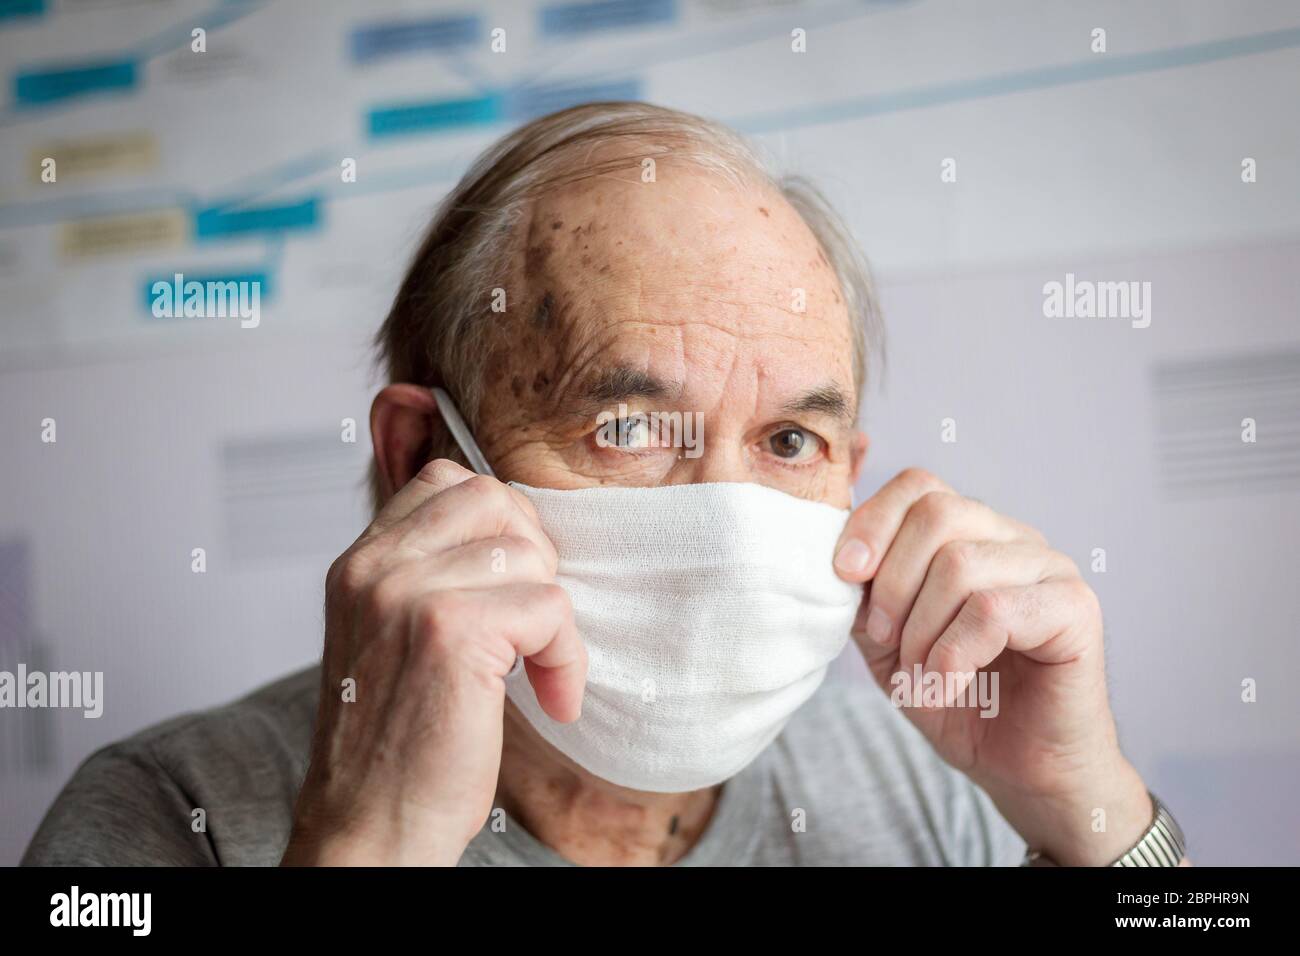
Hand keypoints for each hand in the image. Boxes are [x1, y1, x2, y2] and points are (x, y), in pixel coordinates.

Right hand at [281, 460, 586, 865]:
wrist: (369, 828)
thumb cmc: (393, 745)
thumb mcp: (392, 636)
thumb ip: (430, 575)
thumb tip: (516, 535)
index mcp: (359, 562)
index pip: (445, 479)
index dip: (498, 523)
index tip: (509, 583)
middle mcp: (374, 567)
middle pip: (493, 499)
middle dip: (533, 556)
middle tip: (530, 622)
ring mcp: (408, 592)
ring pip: (529, 555)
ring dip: (551, 620)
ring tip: (535, 672)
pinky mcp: (452, 630)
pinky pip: (549, 608)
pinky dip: (566, 658)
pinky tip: (550, 698)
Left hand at [833, 468, 1151, 865]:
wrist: (1022, 771)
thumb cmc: (960, 701)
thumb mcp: (890, 641)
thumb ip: (866, 592)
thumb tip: (835, 551)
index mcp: (973, 533)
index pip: (919, 486)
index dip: (872, 523)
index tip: (844, 575)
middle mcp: (1015, 539)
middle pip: (937, 513)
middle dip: (893, 583)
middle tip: (888, 642)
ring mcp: (1050, 568)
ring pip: (960, 564)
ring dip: (922, 631)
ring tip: (922, 676)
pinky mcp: (1075, 607)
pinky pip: (993, 609)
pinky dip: (954, 654)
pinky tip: (948, 685)